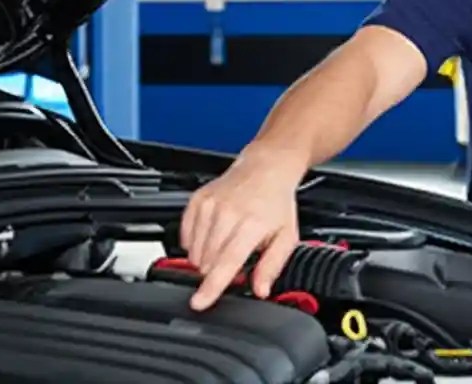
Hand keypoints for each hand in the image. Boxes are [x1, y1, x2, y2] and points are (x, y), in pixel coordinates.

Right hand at [179, 146, 304, 310]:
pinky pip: (185, 237)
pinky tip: (214, 236)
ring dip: (207, 260)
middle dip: (217, 272)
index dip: (212, 286)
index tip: (199, 302)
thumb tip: (261, 290)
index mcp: (251, 224)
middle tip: (235, 259)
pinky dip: (196, 245)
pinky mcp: (197, 201)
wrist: (266, 169)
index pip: (226, 262)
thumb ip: (272, 266)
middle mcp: (227, 214)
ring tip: (228, 243)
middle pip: (208, 261)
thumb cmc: (276, 203)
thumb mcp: (286, 237)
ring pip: (195, 252)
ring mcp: (209, 206)